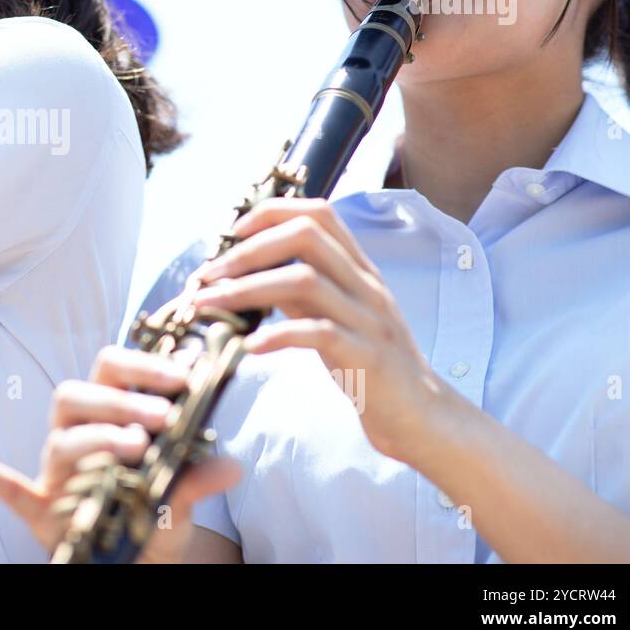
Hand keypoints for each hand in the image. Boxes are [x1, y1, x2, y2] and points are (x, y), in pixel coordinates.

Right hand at [0, 344, 241, 562]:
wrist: (137, 560)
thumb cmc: (152, 511)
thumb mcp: (182, 494)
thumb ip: (198, 477)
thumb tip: (230, 465)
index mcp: (107, 414)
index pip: (113, 369)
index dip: (143, 367)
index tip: (184, 375)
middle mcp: (74, 432)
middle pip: (79, 393)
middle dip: (121, 399)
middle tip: (163, 417)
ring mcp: (54, 470)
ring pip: (60, 436)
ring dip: (97, 434)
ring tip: (135, 446)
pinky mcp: (38, 508)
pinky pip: (6, 485)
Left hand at [190, 196, 451, 464]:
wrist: (420, 416)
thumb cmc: (368, 363)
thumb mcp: (333, 314)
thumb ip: (299, 289)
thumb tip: (248, 269)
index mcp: (359, 269)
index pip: (318, 214)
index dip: (271, 213)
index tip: (230, 233)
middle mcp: (366, 285)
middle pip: (307, 236)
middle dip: (250, 249)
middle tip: (209, 274)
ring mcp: (369, 319)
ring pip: (305, 281)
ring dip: (247, 289)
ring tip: (209, 304)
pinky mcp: (367, 357)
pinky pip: (319, 334)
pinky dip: (278, 335)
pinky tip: (250, 346)